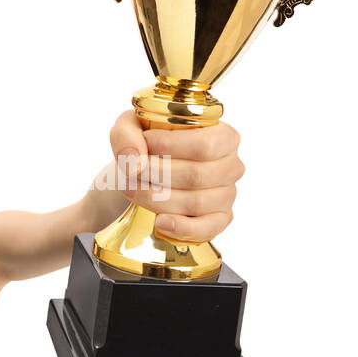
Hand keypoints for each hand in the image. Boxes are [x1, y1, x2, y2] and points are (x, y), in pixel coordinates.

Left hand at [108, 109, 244, 241]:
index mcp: (223, 136)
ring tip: (133, 191)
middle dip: (157, 175)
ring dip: (158, 199)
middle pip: (196, 175)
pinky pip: (206, 228)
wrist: (141, 176)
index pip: (203, 144)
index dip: (169, 147)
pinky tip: (160, 222)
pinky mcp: (218, 220)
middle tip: (132, 173)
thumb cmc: (146, 147)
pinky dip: (182, 227)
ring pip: (195, 202)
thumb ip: (126, 135)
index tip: (143, 147)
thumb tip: (135, 161)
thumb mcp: (130, 127)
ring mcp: (226, 195)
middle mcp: (231, 166)